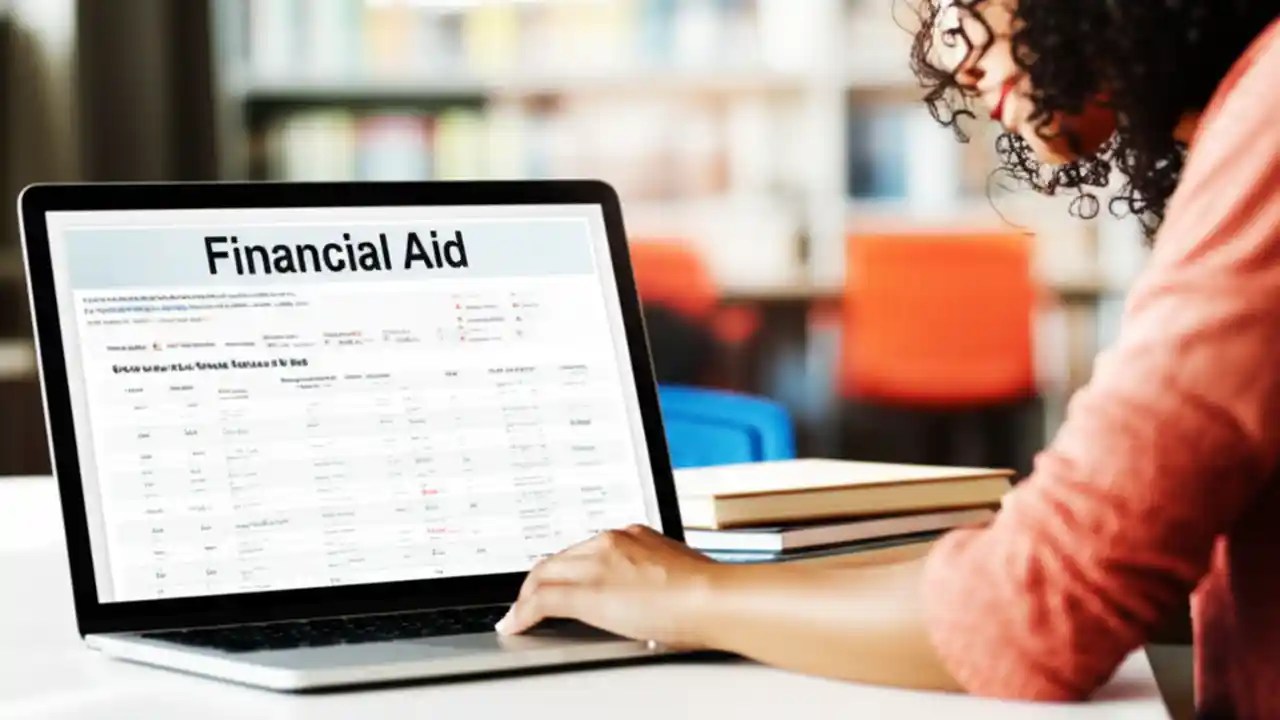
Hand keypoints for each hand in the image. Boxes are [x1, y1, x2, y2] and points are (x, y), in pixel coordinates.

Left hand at [495, 524, 719, 647]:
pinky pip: (543, 600)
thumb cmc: (710, 592)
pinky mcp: (588, 591)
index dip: (566, 567)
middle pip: (559, 558)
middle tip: (530, 599)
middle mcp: (611, 542)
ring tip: (520, 614)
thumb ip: (657, 576)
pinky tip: (516, 624)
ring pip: (545, 574)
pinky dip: (523, 613)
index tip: (562, 580)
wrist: (714, 597)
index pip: (585, 549)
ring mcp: (597, 564)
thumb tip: (656, 594)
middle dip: (541, 579)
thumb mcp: (678, 572)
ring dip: (529, 595)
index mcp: (633, 535)